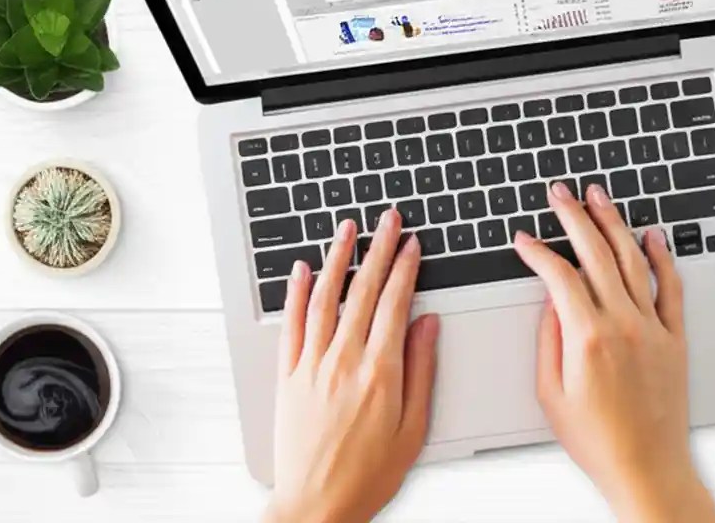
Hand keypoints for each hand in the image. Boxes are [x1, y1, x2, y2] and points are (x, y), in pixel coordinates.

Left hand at [265, 211, 439, 522]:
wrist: (315, 505)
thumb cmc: (368, 475)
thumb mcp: (414, 427)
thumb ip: (422, 370)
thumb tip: (428, 324)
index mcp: (380, 371)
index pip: (395, 302)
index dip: (406, 267)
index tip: (413, 243)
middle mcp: (343, 360)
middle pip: (363, 290)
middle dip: (378, 248)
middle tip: (388, 220)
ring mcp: (311, 366)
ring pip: (324, 297)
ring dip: (337, 258)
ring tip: (347, 229)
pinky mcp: (286, 377)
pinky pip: (291, 324)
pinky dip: (295, 292)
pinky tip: (300, 270)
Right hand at [515, 183, 714, 522]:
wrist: (646, 467)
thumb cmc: (596, 440)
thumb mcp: (550, 393)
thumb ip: (547, 340)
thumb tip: (549, 302)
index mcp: (588, 336)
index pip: (559, 275)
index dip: (538, 251)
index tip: (525, 239)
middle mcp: (623, 323)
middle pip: (596, 253)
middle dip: (574, 216)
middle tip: (560, 193)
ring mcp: (652, 327)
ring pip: (633, 259)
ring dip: (614, 222)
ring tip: (599, 197)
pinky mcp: (674, 337)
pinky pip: (670, 286)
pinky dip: (661, 256)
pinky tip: (651, 235)